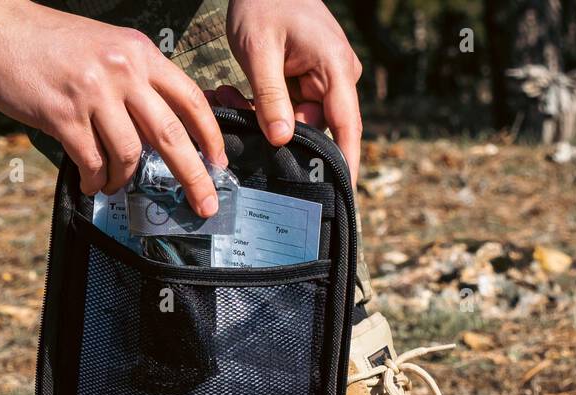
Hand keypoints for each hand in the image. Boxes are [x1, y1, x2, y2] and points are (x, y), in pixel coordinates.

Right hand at [0, 0, 227, 213]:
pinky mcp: (62, 114)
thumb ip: (133, 82)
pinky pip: (92, 162)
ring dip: (125, 179)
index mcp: (138, 53)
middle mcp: (122, 70)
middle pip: (172, 135)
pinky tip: (92, 182)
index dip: (211, 137)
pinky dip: (96, 180)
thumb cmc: (45, 41)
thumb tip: (158, 131)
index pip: (191, 99)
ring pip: (130, 154)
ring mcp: (93, 92)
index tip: (220, 163)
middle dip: (195, 176)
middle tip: (205, 203)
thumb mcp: (104, 48)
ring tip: (115, 185)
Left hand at [225, 0, 363, 183]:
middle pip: (313, 125)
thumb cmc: (264, 2)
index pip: (346, 127)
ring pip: (297, 118)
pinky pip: (289, 105)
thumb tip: (282, 140)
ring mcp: (325, 78)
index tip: (344, 195)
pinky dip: (263, 104)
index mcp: (336, 68)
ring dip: (263, 116)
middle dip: (275, 130)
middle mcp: (338, 77)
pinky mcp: (310, 79)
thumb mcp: (259, 50)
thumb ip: (270, 97)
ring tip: (229, 96)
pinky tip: (238, 93)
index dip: (345, 163)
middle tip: (234, 114)